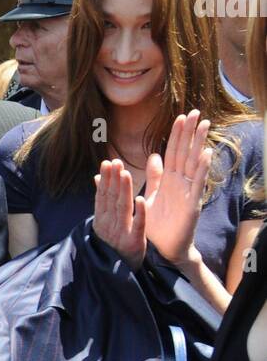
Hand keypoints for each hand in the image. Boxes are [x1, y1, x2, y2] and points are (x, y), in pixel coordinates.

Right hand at [93, 159, 144, 267]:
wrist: (117, 277)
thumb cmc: (112, 247)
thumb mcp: (105, 223)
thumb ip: (102, 201)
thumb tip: (96, 178)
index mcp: (102, 220)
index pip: (103, 196)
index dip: (105, 179)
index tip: (108, 163)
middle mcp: (109, 225)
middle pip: (111, 199)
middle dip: (114, 180)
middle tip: (116, 162)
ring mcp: (121, 234)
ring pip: (122, 208)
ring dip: (124, 190)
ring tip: (126, 173)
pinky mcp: (134, 243)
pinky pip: (137, 226)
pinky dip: (139, 213)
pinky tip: (140, 199)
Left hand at [142, 110, 210, 267]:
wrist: (164, 249)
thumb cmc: (159, 224)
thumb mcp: (153, 195)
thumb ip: (154, 176)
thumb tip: (154, 156)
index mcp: (169, 179)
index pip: (173, 152)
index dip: (177, 135)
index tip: (181, 116)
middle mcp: (180, 182)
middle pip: (185, 152)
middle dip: (190, 132)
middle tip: (196, 112)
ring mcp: (188, 191)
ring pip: (193, 163)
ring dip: (198, 143)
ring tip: (204, 125)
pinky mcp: (192, 204)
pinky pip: (197, 183)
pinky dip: (201, 168)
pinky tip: (206, 153)